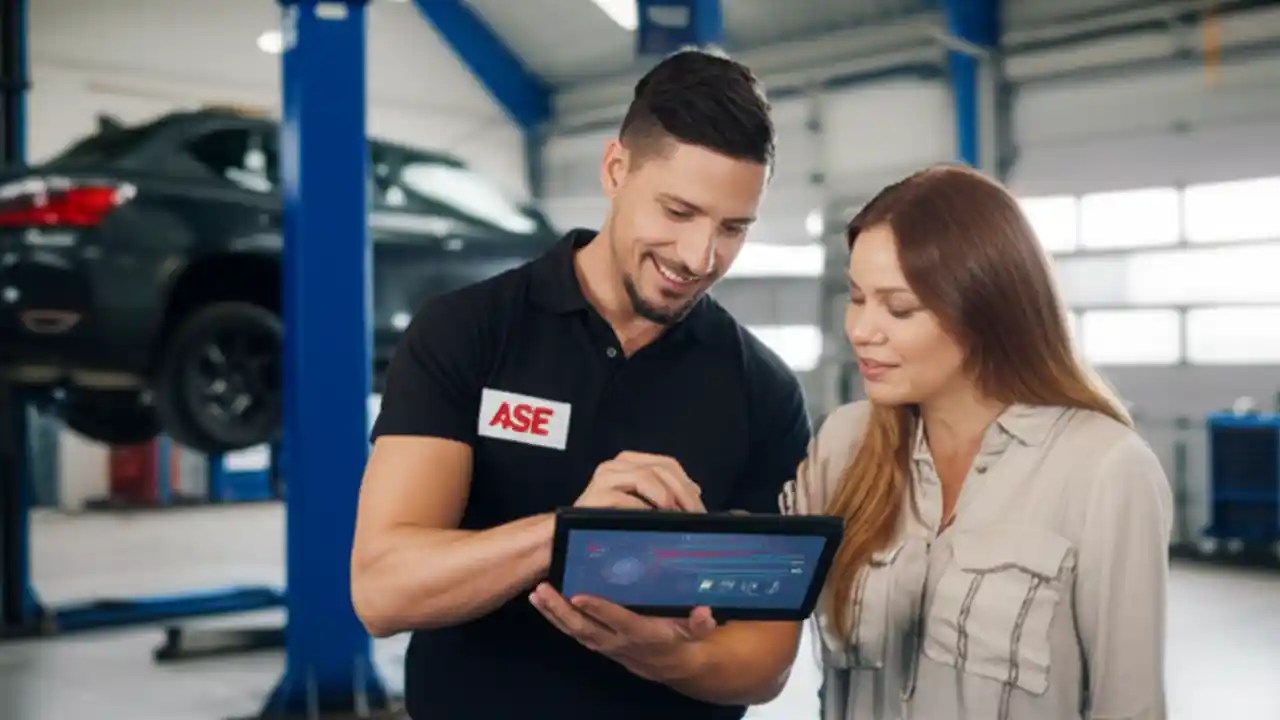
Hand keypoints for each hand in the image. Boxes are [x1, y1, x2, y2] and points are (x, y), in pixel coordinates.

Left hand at [529, 582, 716, 681]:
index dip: (599, 609)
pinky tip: (543, 603)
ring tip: (536, 595)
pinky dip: (556, 618)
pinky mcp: (598, 642)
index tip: (579, 596)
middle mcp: (618, 641)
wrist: (673, 667)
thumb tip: (705, 613)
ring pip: (574, 630)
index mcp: (641, 633)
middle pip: (585, 627)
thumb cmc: (682, 641)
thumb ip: (700, 624)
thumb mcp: (696, 632)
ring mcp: (605, 644)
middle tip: (543, 591)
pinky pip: (574, 631)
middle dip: (562, 610)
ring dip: (553, 613)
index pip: (617, 620)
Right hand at [575, 451, 704, 511]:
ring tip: (675, 516)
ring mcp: (604, 478)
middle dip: (682, 492)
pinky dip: (644, 510)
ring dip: (666, 497)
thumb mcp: (639, 504)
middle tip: (694, 515)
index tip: (699, 507)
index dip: (686, 484)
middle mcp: (615, 465)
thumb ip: (662, 494)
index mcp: (628, 463)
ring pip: (646, 477)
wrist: (568, 535)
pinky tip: (653, 522)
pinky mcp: (596, 495)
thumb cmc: (606, 522)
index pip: (667, 464)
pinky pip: (627, 498)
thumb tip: (695, 493)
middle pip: (660, 469)